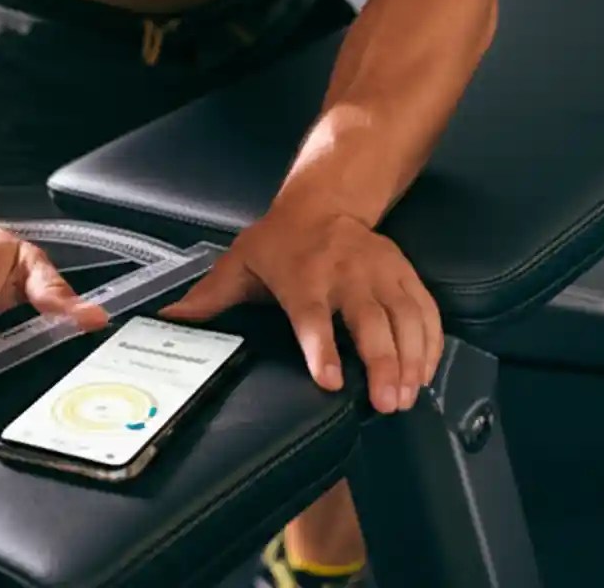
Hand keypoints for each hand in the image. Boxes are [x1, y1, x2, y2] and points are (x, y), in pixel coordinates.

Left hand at [160, 206, 441, 412]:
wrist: (326, 201)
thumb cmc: (281, 241)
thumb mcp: (241, 262)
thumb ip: (210, 298)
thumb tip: (172, 322)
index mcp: (304, 275)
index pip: (313, 316)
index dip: (323, 349)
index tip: (332, 381)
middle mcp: (347, 273)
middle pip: (370, 322)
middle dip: (383, 363)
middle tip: (387, 402)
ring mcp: (381, 273)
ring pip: (406, 318)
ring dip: (411, 360)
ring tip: (407, 395)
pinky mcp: (405, 274)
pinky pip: (427, 311)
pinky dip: (431, 344)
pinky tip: (425, 372)